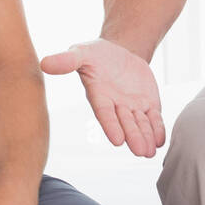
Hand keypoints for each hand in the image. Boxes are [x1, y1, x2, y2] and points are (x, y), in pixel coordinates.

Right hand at [40, 38, 165, 156]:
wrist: (120, 52)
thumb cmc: (96, 54)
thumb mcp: (82, 53)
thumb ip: (67, 60)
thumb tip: (44, 63)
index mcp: (99, 96)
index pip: (105, 113)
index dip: (111, 126)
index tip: (117, 140)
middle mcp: (115, 106)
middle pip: (126, 123)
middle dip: (134, 136)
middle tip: (140, 151)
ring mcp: (132, 107)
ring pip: (140, 124)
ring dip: (146, 137)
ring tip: (150, 151)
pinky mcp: (147, 105)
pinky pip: (154, 119)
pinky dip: (157, 129)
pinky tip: (161, 140)